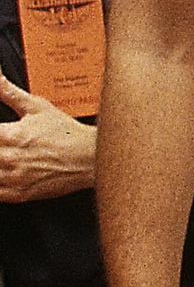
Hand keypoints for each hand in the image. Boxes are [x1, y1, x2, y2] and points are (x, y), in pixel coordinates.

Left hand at [0, 73, 95, 200]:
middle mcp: (7, 158)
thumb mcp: (37, 106)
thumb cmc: (67, 133)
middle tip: (2, 143)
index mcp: (8, 135)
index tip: (0, 133)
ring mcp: (12, 179)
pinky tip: (4, 172)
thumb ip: (7, 91)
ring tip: (4, 155)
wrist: (91, 158)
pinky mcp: (18, 194)